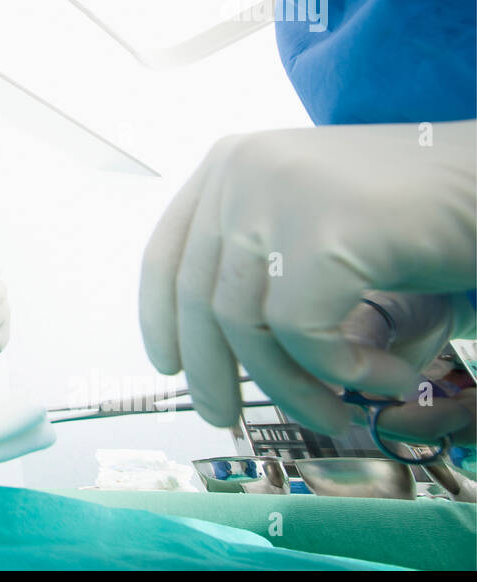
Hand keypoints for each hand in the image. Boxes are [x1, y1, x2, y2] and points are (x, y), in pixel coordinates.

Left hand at [139, 120, 475, 434]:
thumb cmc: (422, 216)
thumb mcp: (315, 225)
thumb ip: (260, 264)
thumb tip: (205, 352)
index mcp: (232, 161)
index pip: (168, 253)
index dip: (160, 318)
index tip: (167, 365)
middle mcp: (242, 168)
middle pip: (198, 297)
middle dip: (213, 373)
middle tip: (225, 419)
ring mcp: (277, 194)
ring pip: (248, 325)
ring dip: (293, 388)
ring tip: (337, 412)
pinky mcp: (322, 231)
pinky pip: (303, 335)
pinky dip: (344, 373)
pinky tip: (390, 377)